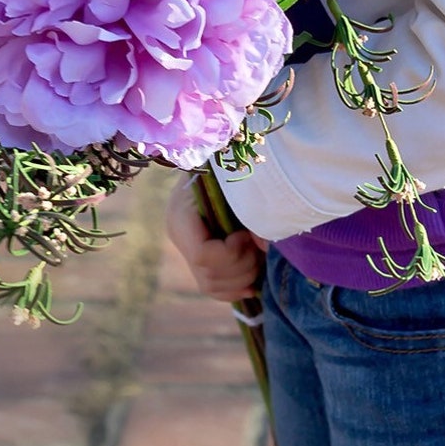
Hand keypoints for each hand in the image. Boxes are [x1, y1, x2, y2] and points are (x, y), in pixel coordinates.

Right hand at [166, 174, 268, 302]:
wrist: (216, 157)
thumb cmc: (228, 165)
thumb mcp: (239, 184)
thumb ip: (252, 211)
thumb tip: (266, 244)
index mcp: (182, 215)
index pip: (203, 255)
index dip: (231, 252)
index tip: (245, 235)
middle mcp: (179, 236)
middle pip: (209, 275)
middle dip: (242, 265)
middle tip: (257, 245)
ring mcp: (186, 248)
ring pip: (212, 285)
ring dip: (243, 276)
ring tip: (258, 252)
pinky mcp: (198, 257)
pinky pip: (212, 288)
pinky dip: (235, 288)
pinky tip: (254, 283)